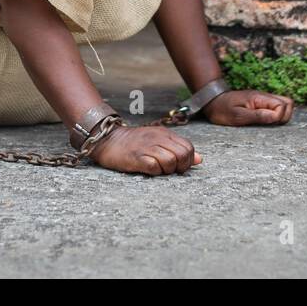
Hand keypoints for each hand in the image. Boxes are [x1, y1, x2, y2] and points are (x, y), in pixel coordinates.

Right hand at [85, 124, 201, 175]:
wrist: (108, 139)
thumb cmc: (134, 143)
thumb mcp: (158, 140)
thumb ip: (178, 148)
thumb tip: (198, 159)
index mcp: (165, 134)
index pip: (188, 147)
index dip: (187, 160)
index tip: (178, 166)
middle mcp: (158, 138)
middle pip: (182, 154)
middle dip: (180, 167)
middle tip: (170, 170)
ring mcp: (147, 147)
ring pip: (170, 161)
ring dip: (167, 170)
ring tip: (158, 169)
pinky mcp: (136, 157)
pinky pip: (154, 166)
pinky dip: (155, 172)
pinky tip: (149, 169)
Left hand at [201, 89, 292, 126]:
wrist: (212, 101)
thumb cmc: (222, 109)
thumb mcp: (237, 115)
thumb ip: (257, 115)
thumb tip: (276, 117)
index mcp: (259, 98)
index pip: (283, 105)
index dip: (279, 116)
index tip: (267, 122)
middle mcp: (264, 97)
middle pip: (288, 103)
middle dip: (285, 116)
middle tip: (271, 124)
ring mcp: (263, 100)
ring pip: (284, 105)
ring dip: (281, 116)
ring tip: (268, 124)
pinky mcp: (260, 104)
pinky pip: (275, 108)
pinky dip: (275, 115)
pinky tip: (265, 122)